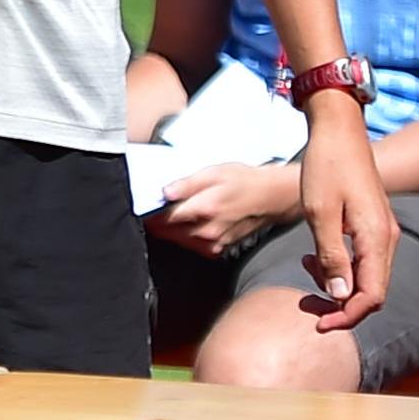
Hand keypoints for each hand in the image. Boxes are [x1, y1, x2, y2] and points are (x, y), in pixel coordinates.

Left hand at [147, 158, 295, 252]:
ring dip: (172, 230)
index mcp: (204, 209)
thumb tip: (165, 192)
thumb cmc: (246, 182)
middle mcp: (208, 230)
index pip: (164, 218)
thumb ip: (187, 184)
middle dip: (159, 222)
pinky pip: (195, 245)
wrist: (273, 196)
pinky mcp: (220, 247)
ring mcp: (214, 241)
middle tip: (157, 209)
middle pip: (169, 232)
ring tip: (175, 214)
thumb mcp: (214, 173)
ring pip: (180, 240)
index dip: (151, 212)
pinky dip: (188, 236)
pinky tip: (191, 223)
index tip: (145, 206)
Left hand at [292, 111, 397, 329]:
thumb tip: (339, 296)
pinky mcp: (372, 226)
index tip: (317, 323)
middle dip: (340, 305)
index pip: (371, 296)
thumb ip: (331, 256)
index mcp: (376, 239)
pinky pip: (362, 260)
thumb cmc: (325, 168)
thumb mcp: (319, 212)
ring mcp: (382, 233)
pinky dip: (339, 267)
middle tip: (306, 305)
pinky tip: (313, 257)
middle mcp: (386, 240)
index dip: (346, 316)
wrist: (338, 134)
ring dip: (338, 285)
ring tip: (306, 269)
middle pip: (371, 291)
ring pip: (366, 277)